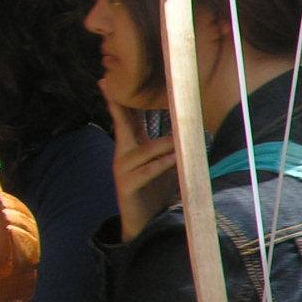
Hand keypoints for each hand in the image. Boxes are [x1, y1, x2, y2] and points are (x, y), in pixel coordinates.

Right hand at [109, 100, 177, 241]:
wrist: (144, 223)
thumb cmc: (155, 189)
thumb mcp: (163, 163)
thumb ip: (168, 145)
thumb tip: (186, 124)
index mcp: (132, 146)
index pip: (127, 118)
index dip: (123, 99)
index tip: (114, 78)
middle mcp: (123, 155)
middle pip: (122, 125)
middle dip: (120, 105)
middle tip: (117, 86)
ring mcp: (123, 170)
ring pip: (143, 151)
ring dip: (162, 144)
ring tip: (180, 138)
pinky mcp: (127, 186)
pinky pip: (147, 172)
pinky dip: (161, 165)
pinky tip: (175, 159)